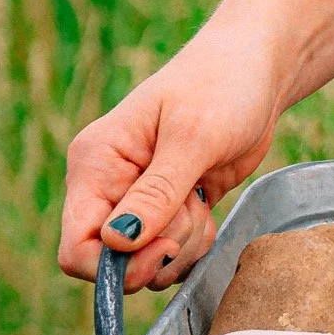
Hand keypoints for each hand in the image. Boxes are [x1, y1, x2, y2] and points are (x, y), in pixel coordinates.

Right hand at [57, 21, 283, 292]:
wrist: (257, 69)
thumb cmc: (222, 85)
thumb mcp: (193, 137)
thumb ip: (157, 194)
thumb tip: (118, 243)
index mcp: (95, 163)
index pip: (76, 247)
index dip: (114, 265)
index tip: (164, 246)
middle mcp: (107, 186)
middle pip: (113, 262)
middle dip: (157, 252)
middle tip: (192, 210)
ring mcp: (137, 200)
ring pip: (144, 263)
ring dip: (181, 247)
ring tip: (201, 196)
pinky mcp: (168, 210)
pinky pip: (170, 254)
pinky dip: (193, 244)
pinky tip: (207, 206)